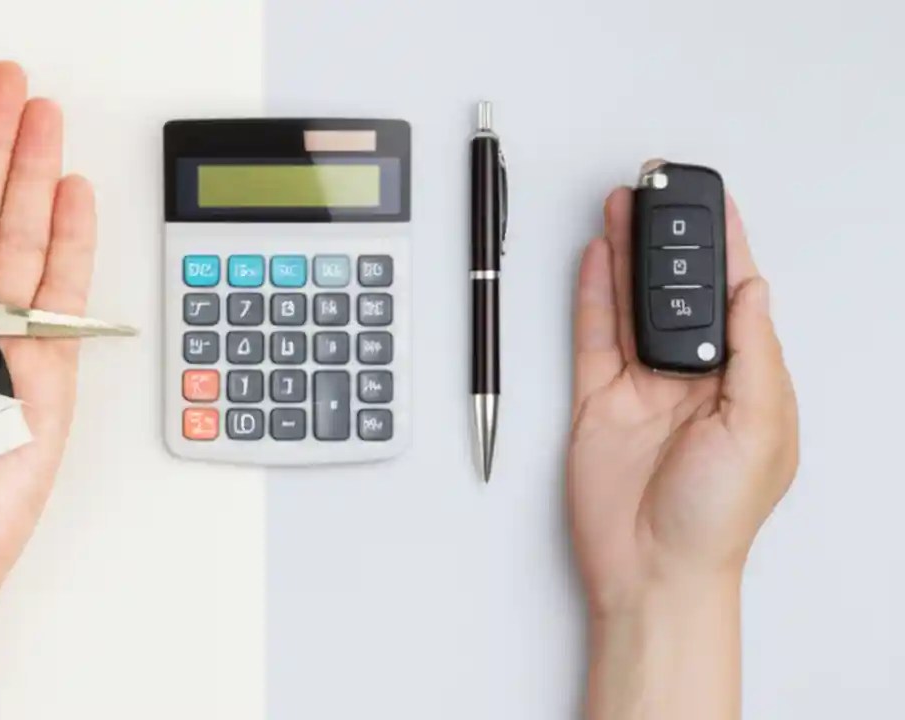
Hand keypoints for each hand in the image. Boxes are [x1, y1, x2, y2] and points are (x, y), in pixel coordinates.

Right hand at [569, 181, 797, 718]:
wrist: (653, 571)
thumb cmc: (716, 519)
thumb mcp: (762, 430)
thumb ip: (754, 354)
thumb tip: (752, 290)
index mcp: (742, 382)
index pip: (735, 297)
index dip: (727, 246)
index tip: (718, 202)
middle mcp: (691, 377)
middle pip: (676, 291)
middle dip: (669, 240)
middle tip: (658, 190)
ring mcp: (640, 386)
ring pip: (630, 303)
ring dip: (626, 254)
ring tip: (622, 206)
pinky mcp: (596, 400)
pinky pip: (591, 336)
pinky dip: (589, 294)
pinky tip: (594, 258)